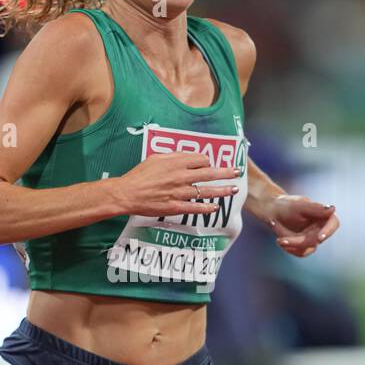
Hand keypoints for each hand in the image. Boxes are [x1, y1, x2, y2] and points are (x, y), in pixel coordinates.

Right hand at [110, 152, 240, 217]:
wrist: (127, 193)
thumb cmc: (139, 175)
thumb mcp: (155, 158)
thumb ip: (173, 156)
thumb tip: (185, 156)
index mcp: (176, 162)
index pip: (201, 159)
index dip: (206, 161)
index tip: (207, 164)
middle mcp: (181, 176)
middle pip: (210, 173)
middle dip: (226, 172)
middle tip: (237, 171)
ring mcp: (180, 192)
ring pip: (206, 191)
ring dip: (223, 190)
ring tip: (234, 189)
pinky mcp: (176, 207)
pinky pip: (195, 208)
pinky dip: (207, 208)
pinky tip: (216, 207)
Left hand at [269, 195, 338, 256]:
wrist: (272, 211)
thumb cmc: (286, 205)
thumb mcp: (298, 205)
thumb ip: (314, 208)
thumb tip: (332, 209)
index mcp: (323, 215)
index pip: (333, 223)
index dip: (328, 231)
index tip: (319, 238)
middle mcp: (321, 228)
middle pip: (314, 240)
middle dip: (295, 240)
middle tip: (277, 234)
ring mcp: (313, 238)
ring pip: (305, 248)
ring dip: (289, 242)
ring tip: (274, 225)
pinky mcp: (305, 247)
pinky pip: (300, 253)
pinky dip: (288, 246)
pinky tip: (279, 238)